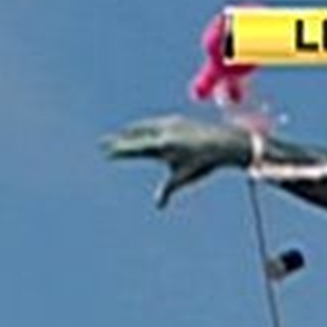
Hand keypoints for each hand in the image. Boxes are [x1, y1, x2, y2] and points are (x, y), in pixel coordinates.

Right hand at [101, 115, 248, 208]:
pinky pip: (155, 123)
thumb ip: (168, 189)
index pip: (133, 150)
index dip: (119, 151)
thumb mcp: (184, 177)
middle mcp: (162, 134)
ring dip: (131, 131)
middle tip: (103, 143)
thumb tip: (159, 206)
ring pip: (143, 126)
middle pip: (134, 137)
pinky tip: (143, 128)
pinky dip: (146, 126)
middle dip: (119, 140)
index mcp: (161, 148)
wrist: (223, 143)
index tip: (107, 153)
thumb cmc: (203, 164)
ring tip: (121, 134)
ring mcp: (168, 125)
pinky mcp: (176, 120)